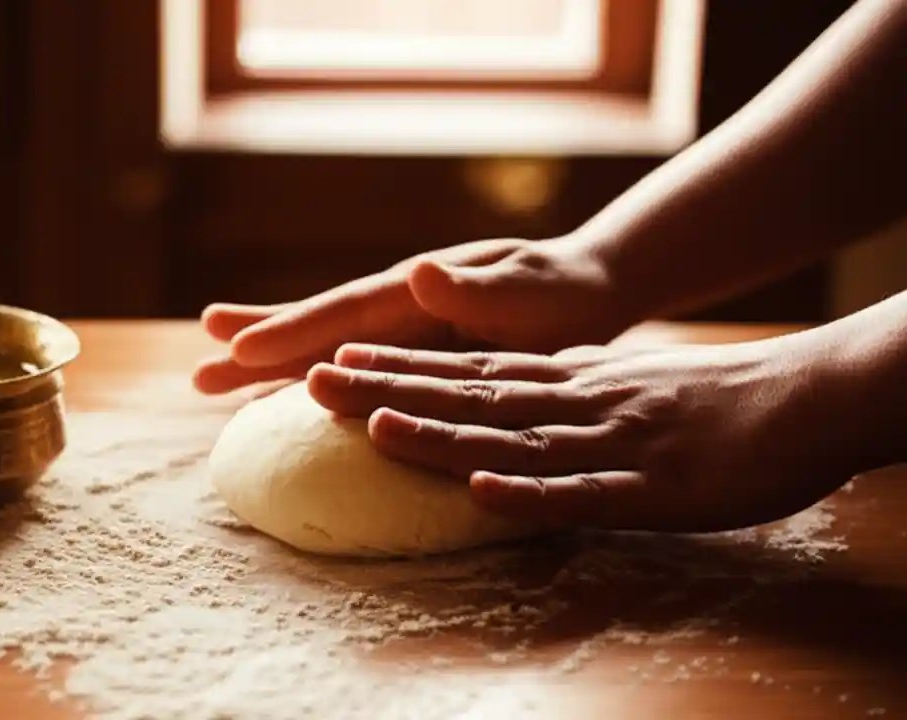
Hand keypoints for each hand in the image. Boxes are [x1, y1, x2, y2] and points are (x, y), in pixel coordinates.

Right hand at [194, 236, 637, 393]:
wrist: (585, 286)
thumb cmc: (561, 290)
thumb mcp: (529, 289)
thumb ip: (477, 285)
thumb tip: (423, 272)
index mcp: (417, 290)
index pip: (343, 311)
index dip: (289, 330)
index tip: (234, 346)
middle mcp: (395, 307)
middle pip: (314, 328)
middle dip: (256, 348)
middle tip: (196, 371)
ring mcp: (397, 330)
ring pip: (321, 350)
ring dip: (267, 368)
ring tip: (207, 384)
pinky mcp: (407, 352)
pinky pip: (347, 369)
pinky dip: (306, 381)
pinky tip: (276, 399)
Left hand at [305, 336, 862, 531]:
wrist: (797, 399)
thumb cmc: (707, 397)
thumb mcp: (616, 379)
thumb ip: (560, 385)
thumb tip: (506, 388)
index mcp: (565, 381)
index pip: (468, 370)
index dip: (400, 367)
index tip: (336, 360)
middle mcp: (572, 403)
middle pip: (468, 398)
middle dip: (391, 391)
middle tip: (316, 383)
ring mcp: (606, 442)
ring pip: (511, 440)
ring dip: (442, 435)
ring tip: (375, 426)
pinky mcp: (647, 488)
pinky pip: (581, 495)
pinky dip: (530, 493)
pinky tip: (481, 492)